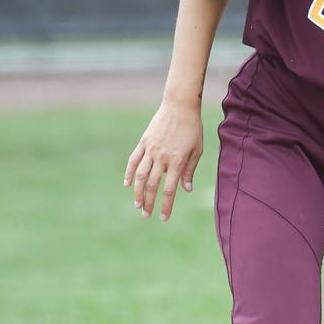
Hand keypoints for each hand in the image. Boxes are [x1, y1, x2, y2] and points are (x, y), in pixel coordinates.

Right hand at [124, 99, 202, 220]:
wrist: (180, 105)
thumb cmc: (192, 128)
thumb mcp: (197, 150)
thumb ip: (189, 170)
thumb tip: (186, 190)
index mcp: (177, 161)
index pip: (169, 190)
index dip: (166, 206)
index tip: (163, 218)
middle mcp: (162, 157)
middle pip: (152, 186)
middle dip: (149, 203)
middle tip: (146, 215)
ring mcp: (151, 149)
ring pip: (140, 175)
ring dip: (137, 192)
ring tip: (137, 205)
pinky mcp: (144, 141)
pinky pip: (133, 160)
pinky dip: (129, 172)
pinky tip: (126, 184)